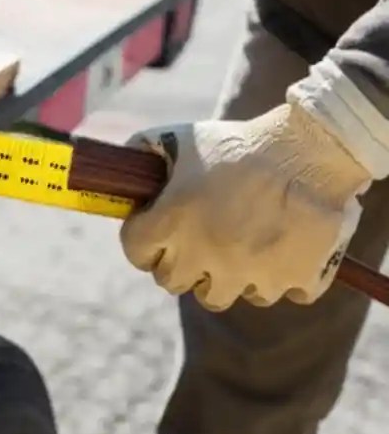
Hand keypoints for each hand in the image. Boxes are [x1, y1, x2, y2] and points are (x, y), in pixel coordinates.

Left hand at [119, 101, 371, 310]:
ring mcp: (249, 274)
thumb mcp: (180, 138)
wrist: (310, 147)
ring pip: (220, 296)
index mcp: (171, 224)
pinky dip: (277, 277)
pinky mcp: (292, 280)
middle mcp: (204, 257)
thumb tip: (123, 167)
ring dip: (223, 277)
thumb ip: (144, 152)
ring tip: (237, 248)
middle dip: (180, 263)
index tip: (156, 232)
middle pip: (174, 282)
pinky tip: (280, 249)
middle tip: (196, 242)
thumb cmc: (239, 141)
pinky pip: (276, 293)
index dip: (144, 241)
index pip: (136, 253)